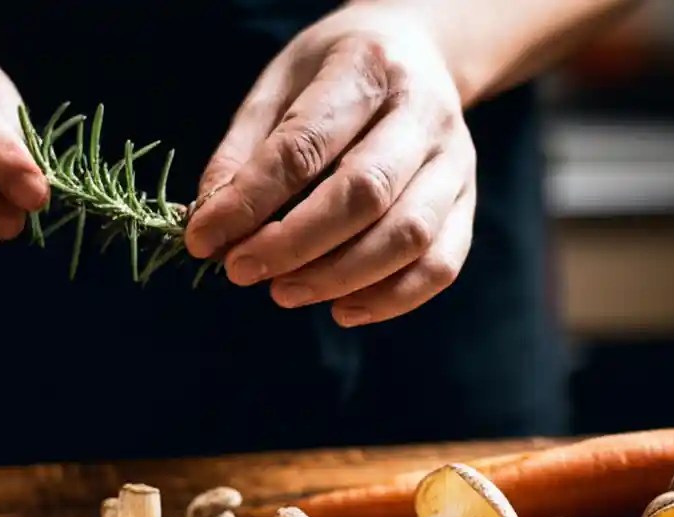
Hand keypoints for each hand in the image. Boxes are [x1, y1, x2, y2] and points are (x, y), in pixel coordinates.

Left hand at [184, 3, 475, 326]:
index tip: (204, 238)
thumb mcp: (277, 87)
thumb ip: (242, 154)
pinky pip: (440, 264)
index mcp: (366, 67)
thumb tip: (210, 226)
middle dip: (295, 244)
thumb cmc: (334, 74)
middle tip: (242, 271)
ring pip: (408, 235)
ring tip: (283, 292)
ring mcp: (455, 160)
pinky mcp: (468, 201)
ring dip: (339, 277)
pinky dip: (391, 298)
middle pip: (364, 194)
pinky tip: (341, 308)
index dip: (251, 200)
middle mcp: (422, 111)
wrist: (418, 53)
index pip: (305, 146)